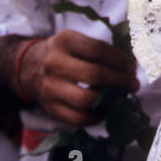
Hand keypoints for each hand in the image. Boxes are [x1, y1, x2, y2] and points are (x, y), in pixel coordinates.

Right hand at [17, 28, 138, 126]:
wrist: (27, 68)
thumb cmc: (61, 53)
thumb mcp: (75, 41)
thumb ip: (99, 51)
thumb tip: (130, 67)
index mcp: (64, 41)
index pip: (99, 50)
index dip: (120, 60)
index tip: (131, 67)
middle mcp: (55, 63)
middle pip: (95, 75)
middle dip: (120, 82)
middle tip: (133, 85)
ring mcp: (50, 88)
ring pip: (86, 100)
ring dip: (110, 101)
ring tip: (119, 97)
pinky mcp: (50, 108)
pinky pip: (78, 119)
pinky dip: (96, 116)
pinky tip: (104, 108)